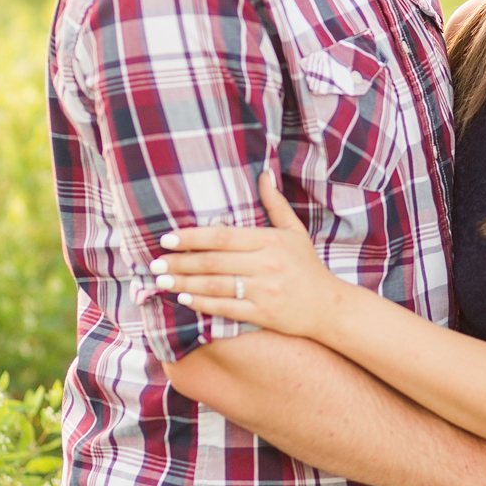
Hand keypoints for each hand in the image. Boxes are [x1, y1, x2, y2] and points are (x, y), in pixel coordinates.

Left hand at [153, 172, 346, 338]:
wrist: (330, 306)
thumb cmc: (308, 266)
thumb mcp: (295, 231)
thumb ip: (275, 204)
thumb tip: (264, 173)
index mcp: (272, 241)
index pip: (223, 237)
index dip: (192, 237)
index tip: (167, 238)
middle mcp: (267, 264)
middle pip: (214, 261)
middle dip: (180, 262)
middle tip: (155, 263)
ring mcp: (265, 290)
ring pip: (216, 285)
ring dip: (184, 283)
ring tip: (161, 282)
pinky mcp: (263, 313)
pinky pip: (226, 308)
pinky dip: (203, 304)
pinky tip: (184, 300)